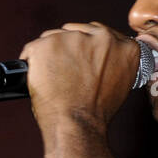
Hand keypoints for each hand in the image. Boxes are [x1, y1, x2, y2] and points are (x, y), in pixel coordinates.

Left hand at [19, 21, 142, 131]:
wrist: (77, 125)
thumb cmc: (94, 113)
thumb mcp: (118, 83)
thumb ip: (111, 63)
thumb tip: (95, 57)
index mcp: (125, 47)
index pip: (99, 34)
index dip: (86, 48)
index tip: (79, 59)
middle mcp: (103, 37)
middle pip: (76, 32)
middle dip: (68, 50)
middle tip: (64, 74)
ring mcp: (75, 38)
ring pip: (54, 39)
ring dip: (50, 56)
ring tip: (53, 80)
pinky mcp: (50, 43)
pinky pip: (34, 48)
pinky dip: (31, 61)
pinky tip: (38, 77)